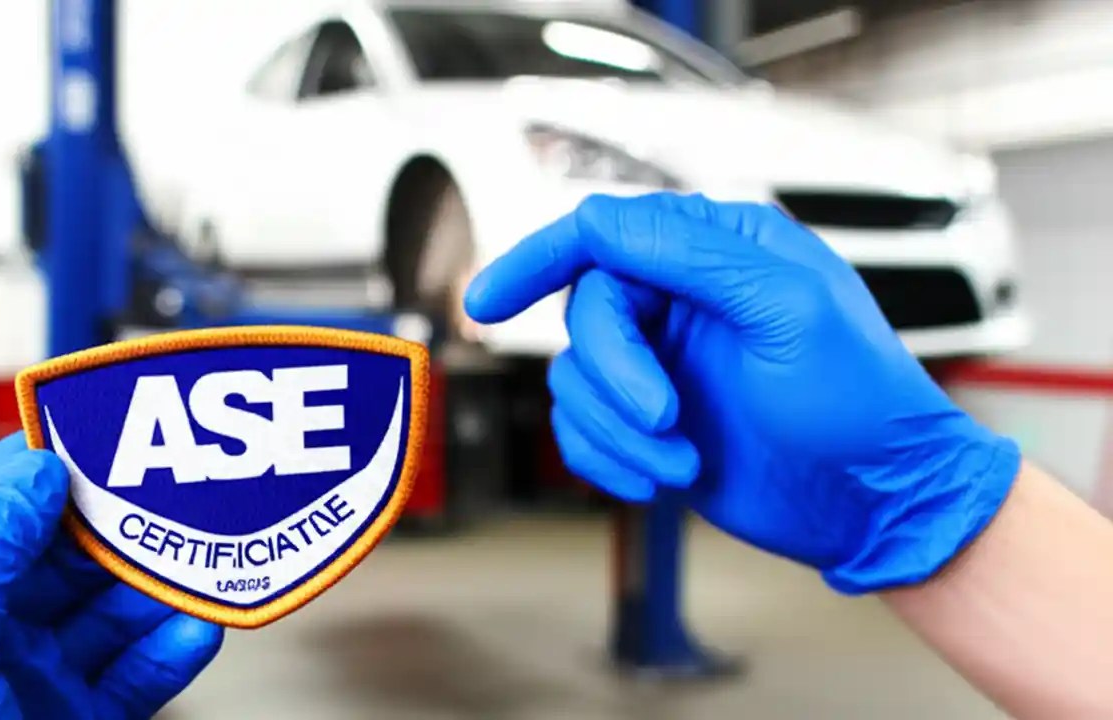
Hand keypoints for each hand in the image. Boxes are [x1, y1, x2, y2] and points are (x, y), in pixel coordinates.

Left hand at [0, 435, 223, 718]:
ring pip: (103, 608)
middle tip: (178, 493)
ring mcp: (20, 686)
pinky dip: (171, 648)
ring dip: (156, 581)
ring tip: (200, 559)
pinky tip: (193, 629)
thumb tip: (32, 468)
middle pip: (53, 548)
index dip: (40, 457)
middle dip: (118, 519)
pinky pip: (134, 674)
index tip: (107, 429)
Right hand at [465, 193, 1020, 592]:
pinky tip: (654, 478)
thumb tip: (601, 222)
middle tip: (661, 415)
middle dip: (613, 373)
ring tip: (680, 459)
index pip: (604, 232)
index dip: (539, 258)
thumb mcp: (787, 309)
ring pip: (575, 378)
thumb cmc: (859, 403)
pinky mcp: (649, 421)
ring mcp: (663, 362)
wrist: (875, 503)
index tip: (490, 301)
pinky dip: (606, 458)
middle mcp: (682, 298)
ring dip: (619, 428)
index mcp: (718, 250)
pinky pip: (583, 428)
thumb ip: (691, 256)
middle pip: (585, 312)